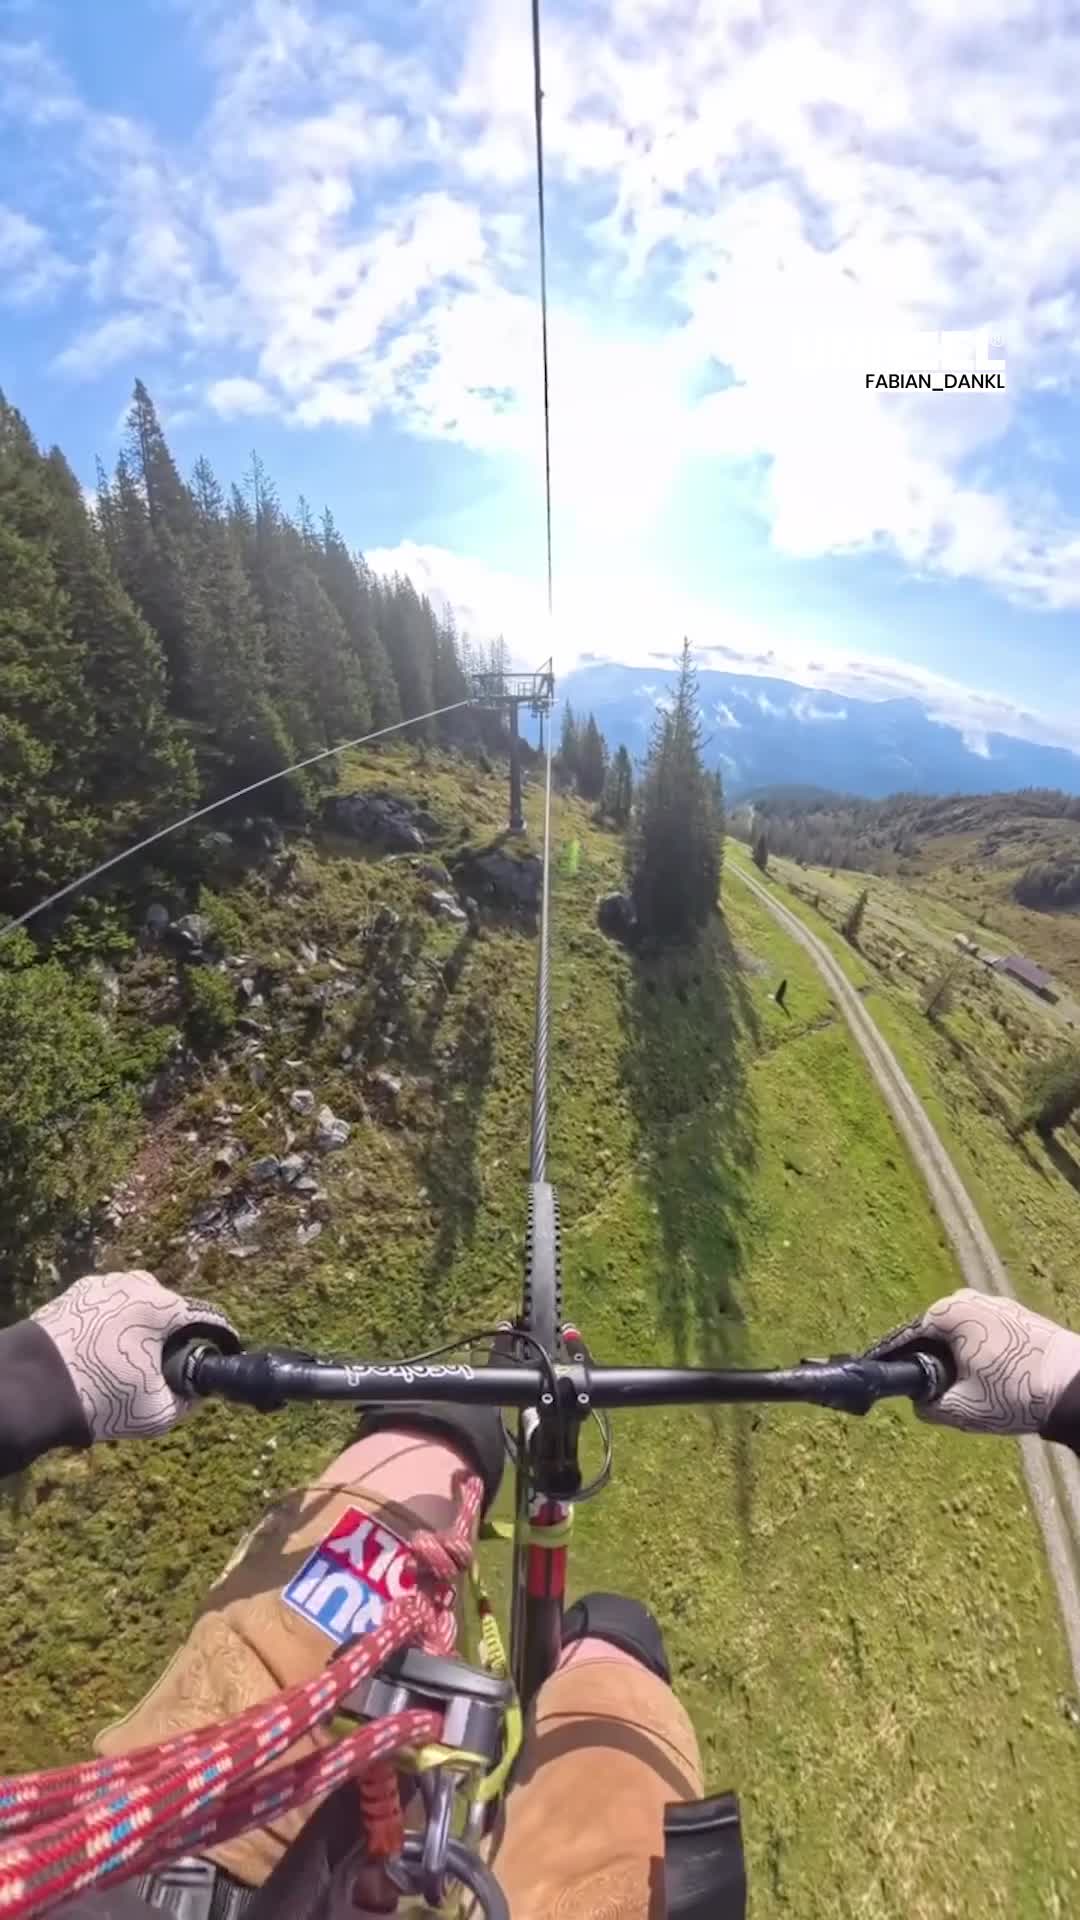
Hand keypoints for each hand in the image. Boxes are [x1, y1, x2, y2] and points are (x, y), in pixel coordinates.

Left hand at [32, 1271, 238, 1441]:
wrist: (30, 1389)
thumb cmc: (102, 1397)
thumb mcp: (157, 1413)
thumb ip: (188, 1400)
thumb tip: (195, 1392)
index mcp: (164, 1305)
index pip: (208, 1318)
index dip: (217, 1340)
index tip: (217, 1357)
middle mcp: (137, 1283)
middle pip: (169, 1310)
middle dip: (172, 1335)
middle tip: (162, 1367)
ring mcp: (101, 1284)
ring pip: (135, 1306)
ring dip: (139, 1328)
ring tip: (126, 1362)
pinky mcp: (74, 1293)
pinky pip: (106, 1307)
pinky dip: (110, 1326)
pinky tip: (100, 1353)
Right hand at [869, 1287, 1079, 1435]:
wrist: (1074, 1387)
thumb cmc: (1016, 1394)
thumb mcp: (961, 1409)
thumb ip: (926, 1406)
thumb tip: (919, 1401)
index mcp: (948, 1312)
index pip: (905, 1337)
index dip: (893, 1362)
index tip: (884, 1380)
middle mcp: (967, 1298)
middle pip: (932, 1334)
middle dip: (927, 1361)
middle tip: (928, 1392)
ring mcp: (994, 1303)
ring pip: (958, 1334)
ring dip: (954, 1358)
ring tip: (960, 1388)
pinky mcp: (1015, 1314)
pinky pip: (981, 1332)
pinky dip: (975, 1352)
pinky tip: (984, 1377)